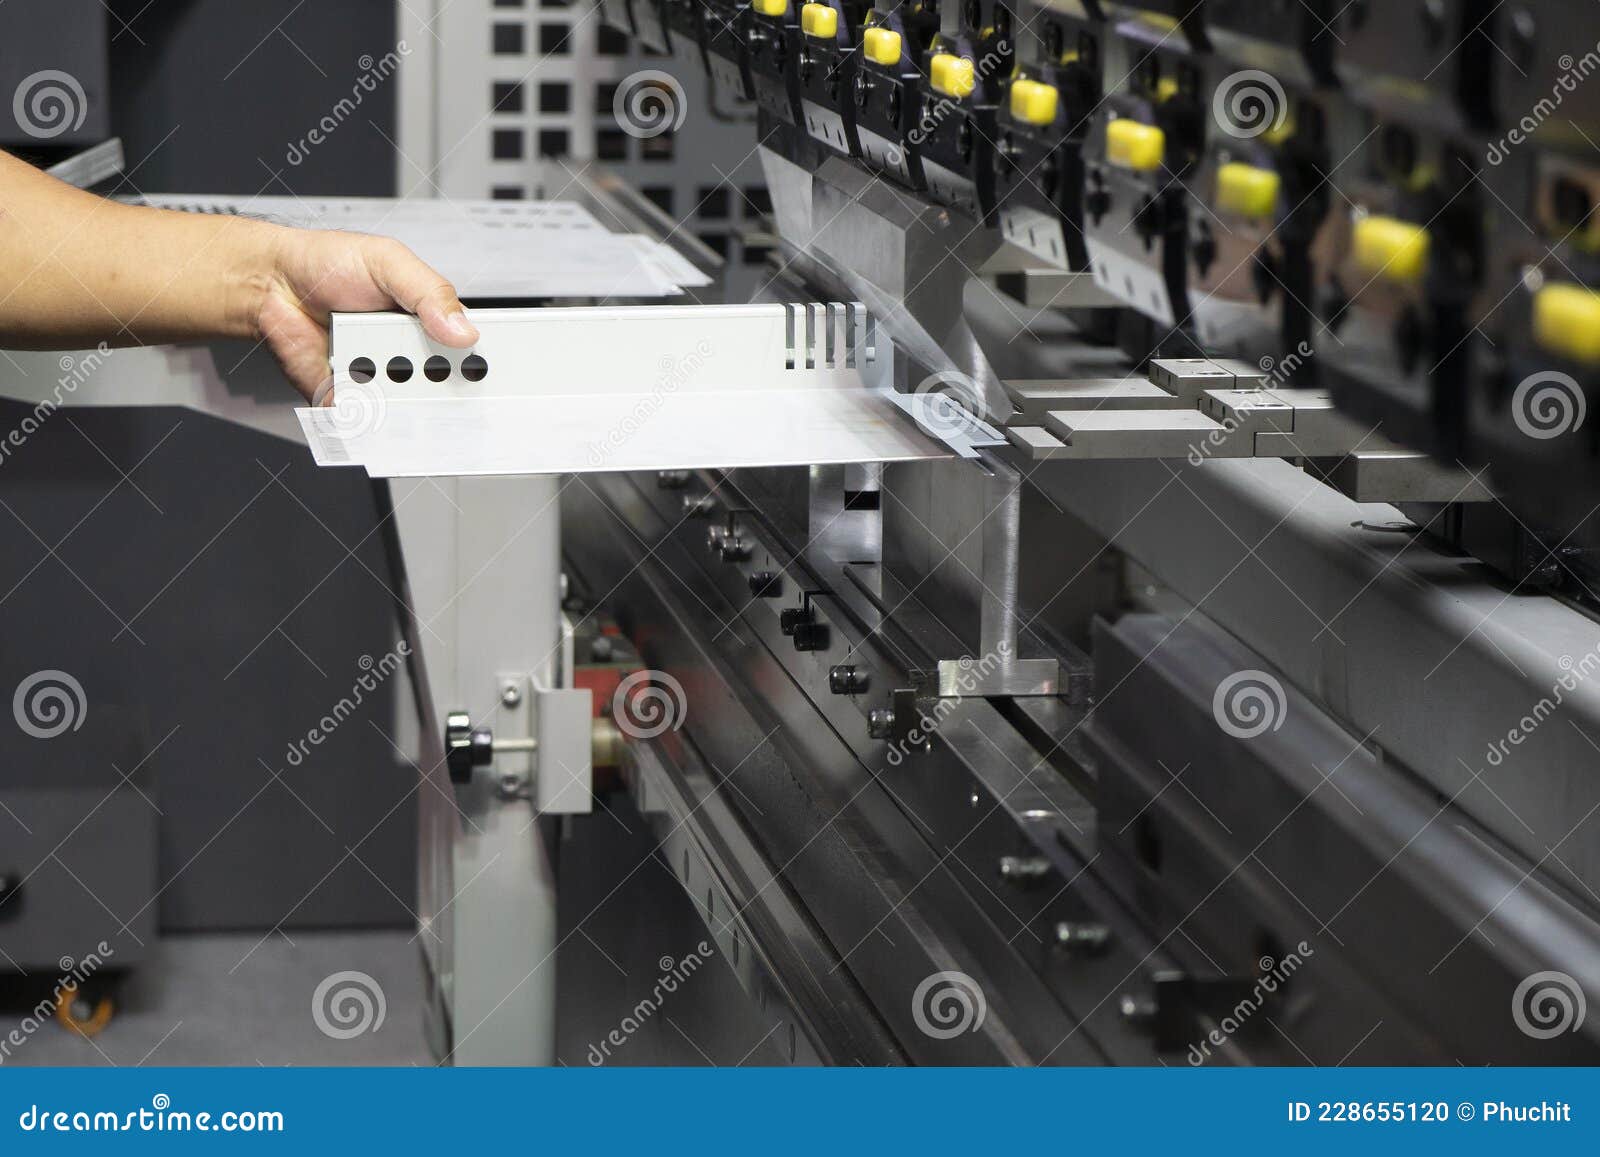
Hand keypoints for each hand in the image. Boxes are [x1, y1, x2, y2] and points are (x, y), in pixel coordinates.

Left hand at [254, 228, 479, 401]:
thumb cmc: (329, 264)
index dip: (482, 362)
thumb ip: (428, 291)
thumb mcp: (388, 261)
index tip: (490, 372)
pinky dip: (369, 418)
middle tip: (441, 383)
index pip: (467, 347)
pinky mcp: (351, 398)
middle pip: (443, 385)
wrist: (272, 284)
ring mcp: (381, 377)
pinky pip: (368, 419)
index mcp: (429, 320)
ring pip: (407, 406)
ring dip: (405, 404)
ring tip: (389, 379)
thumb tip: (461, 330)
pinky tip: (368, 404)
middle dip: (447, 391)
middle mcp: (409, 353)